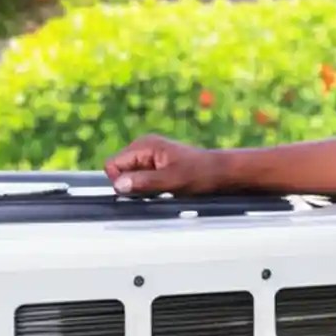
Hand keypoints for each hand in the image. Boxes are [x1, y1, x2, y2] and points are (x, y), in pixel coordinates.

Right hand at [103, 135, 224, 195]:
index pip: (112, 165)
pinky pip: (142, 180)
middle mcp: (144, 147)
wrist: (223, 173)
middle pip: (120, 172)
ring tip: (165, 188)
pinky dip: (150, 188)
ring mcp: (150, 156)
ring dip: (143, 188)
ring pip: (131, 178)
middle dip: (133, 185)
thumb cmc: (202, 174)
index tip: (142, 189)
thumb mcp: (173, 181)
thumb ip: (145, 182)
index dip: (122, 181)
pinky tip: (166, 189)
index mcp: (144, 145)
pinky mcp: (156, 165)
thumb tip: (119, 185)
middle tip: (157, 189)